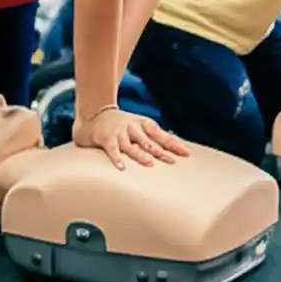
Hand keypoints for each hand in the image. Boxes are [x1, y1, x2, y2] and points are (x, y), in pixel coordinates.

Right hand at [72, 107, 188, 169]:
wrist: (94, 114)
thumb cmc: (121, 125)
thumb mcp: (138, 127)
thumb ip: (152, 137)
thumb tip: (175, 147)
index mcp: (143, 124)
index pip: (161, 135)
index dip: (173, 144)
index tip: (186, 154)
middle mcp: (132, 127)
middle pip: (148, 141)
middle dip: (160, 151)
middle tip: (172, 161)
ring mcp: (119, 132)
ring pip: (131, 145)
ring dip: (141, 154)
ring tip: (150, 163)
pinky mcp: (105, 138)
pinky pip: (112, 149)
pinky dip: (116, 157)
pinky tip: (121, 167)